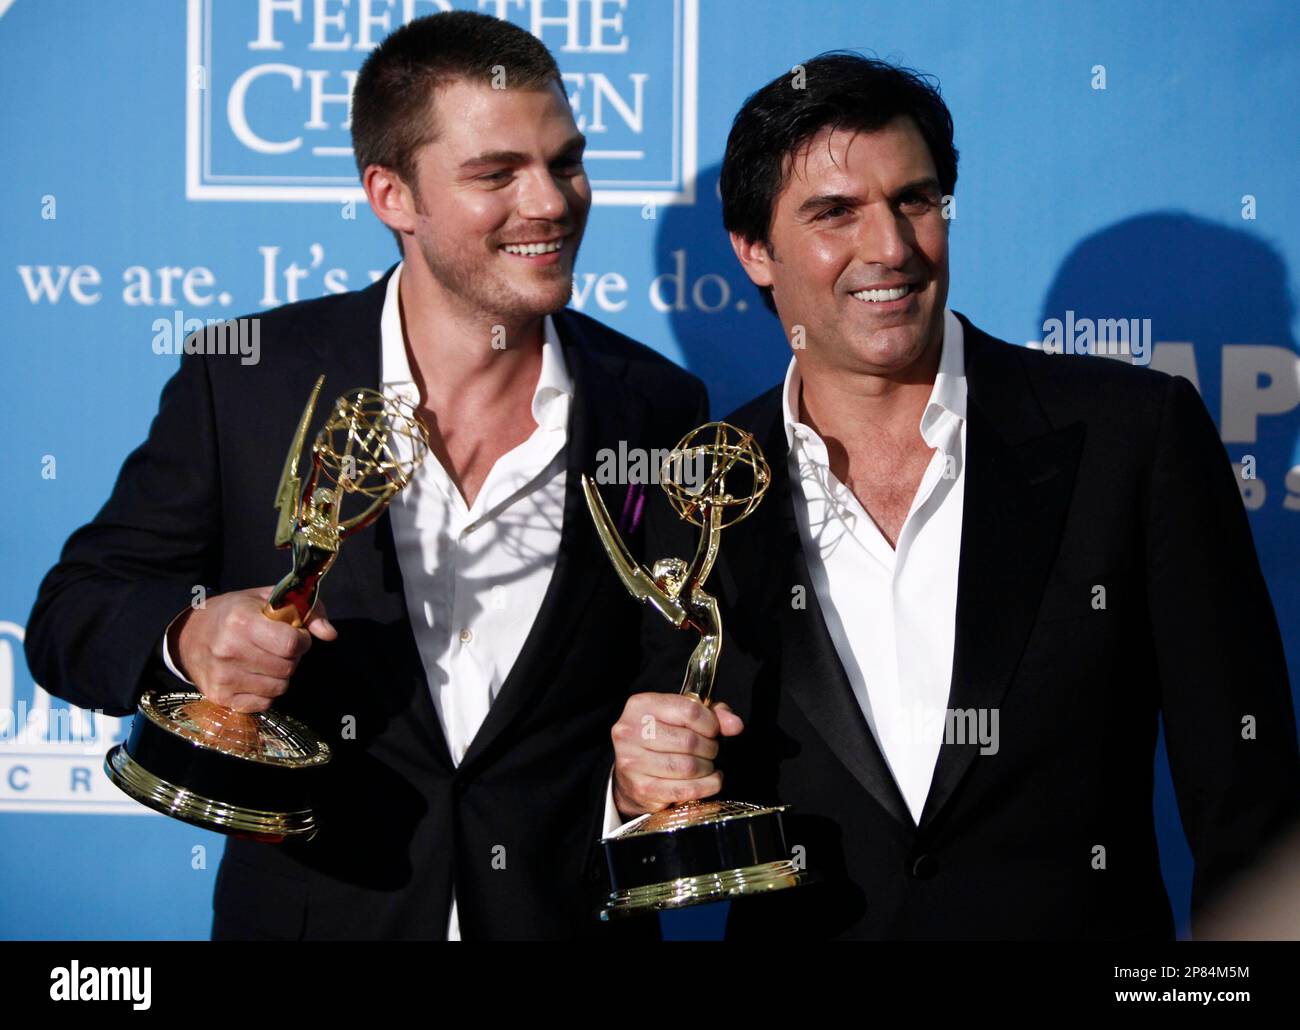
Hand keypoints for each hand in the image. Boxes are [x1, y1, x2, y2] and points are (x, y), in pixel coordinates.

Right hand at [170, 586, 336, 712]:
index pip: (291, 644)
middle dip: (290, 657)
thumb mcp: (268, 600)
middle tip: (276, 647)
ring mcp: (224, 677)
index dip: (302, 640)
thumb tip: (330, 634)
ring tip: (264, 660)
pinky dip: (266, 691)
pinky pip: (264, 703)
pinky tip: (254, 675)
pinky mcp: (220, 697)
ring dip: (280, 675)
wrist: (189, 636)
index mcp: (242, 622)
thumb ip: (308, 611)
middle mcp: (230, 651)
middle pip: (287, 668)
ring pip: (279, 687)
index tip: (296, 635)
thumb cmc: (234, 614)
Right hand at [611, 692, 743, 816]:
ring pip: (688, 767)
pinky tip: (710, 780)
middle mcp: (631, 732)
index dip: (711, 723)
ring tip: (707, 765)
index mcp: (641, 706)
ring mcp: (633, 761)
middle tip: (710, 750)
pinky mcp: (641, 789)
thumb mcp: (682, 716)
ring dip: (707, 768)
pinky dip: (706, 786)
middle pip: (689, 741)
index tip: (714, 731)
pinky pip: (685, 790)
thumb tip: (735, 725)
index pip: (689, 711)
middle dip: (710, 748)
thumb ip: (713, 714)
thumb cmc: (660, 739)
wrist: (630, 774)